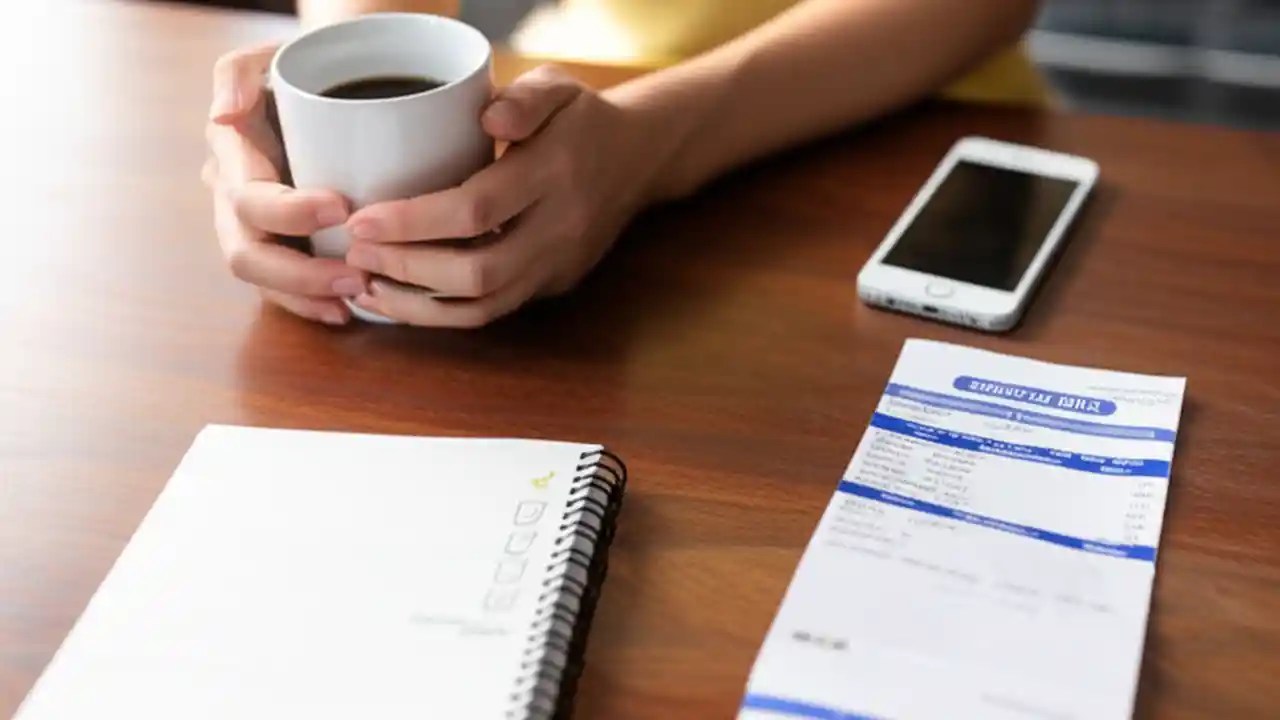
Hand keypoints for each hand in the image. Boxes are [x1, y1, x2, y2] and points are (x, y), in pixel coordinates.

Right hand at [203, 45, 366, 324]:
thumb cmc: (299, 70)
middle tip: (356, 276)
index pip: (248, 198)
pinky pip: (282, 290)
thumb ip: (236, 73)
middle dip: (299, 273)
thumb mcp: (265, 57)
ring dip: (308, 296)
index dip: (289, 212)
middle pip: (247, 254)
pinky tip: (346, 312)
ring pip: (263, 281)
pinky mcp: (278, 248)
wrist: (323, 88)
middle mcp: (232, 200)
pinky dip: (311, 305)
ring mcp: (251, 230)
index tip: (340, 207)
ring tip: (359, 296)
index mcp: (231, 157)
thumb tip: (223, 116)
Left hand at [344, 65, 658, 327]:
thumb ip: (526, 97)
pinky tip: (402, 301)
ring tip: (366, 286)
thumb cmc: (583, 119)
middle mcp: (559, 228)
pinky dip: (443, 314)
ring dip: (419, 305)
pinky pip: (493, 311)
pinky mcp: (552, 285)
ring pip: (485, 304)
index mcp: (555, 174)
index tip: (361, 220)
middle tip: (355, 254)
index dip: (414, 222)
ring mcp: (557, 265)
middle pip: (478, 270)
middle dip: (407, 269)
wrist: (638, 160)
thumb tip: (487, 116)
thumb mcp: (559, 86)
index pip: (478, 210)